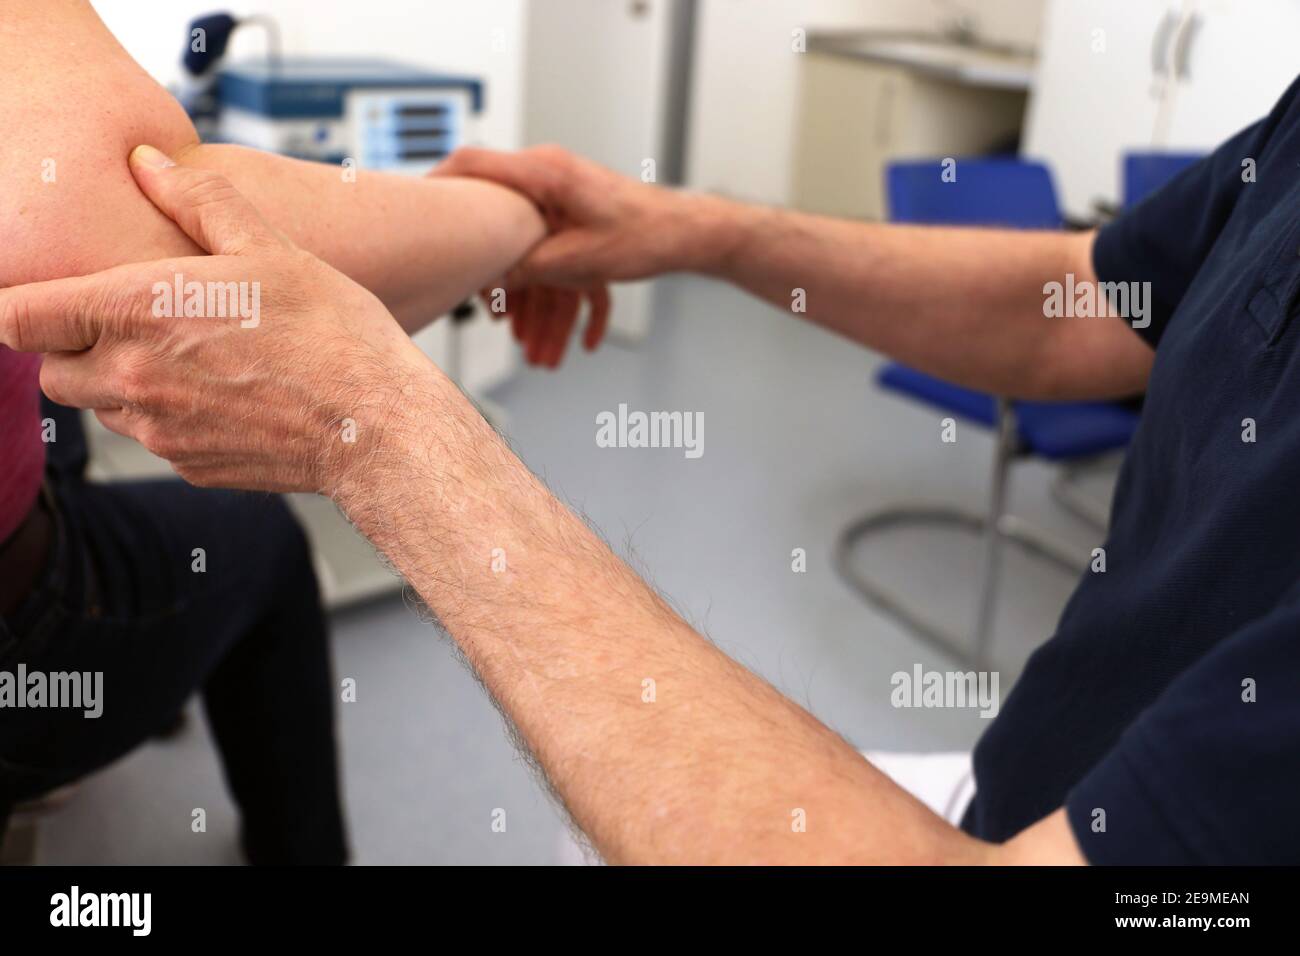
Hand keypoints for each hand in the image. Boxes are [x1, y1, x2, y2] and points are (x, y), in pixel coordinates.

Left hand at [0, 145, 433, 494]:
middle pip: (49, 370)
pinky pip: (151, 436)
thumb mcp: (270, 247)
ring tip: (188, 355)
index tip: (40, 295)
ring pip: (99, 407)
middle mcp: (132, 379)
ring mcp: (159, 430)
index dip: (18, 303)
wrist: (377, 428)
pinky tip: (222, 392)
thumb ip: (197, 202)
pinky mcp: (187, 465)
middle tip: (129, 321)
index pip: (16, 317)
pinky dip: (167, 414)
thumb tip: (147, 162)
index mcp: (137, 313)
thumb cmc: (334, 336)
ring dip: (119, 381)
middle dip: (72, 346)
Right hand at [435, 145, 722, 366]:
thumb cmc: (641, 237)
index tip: (414, 207)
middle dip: (488, 270)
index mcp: (542, 174)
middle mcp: (549, 177)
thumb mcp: (573, 261)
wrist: (688, 234)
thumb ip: (523, 267)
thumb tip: (484, 279)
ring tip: (529, 346)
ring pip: (527, 245)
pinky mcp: (580, 215)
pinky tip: (584, 345)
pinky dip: (564, 299)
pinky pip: (554, 254)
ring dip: (532, 301)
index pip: (472, 165)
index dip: (437, 183)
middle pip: (495, 214)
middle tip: (471, 302)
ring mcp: (564, 196)